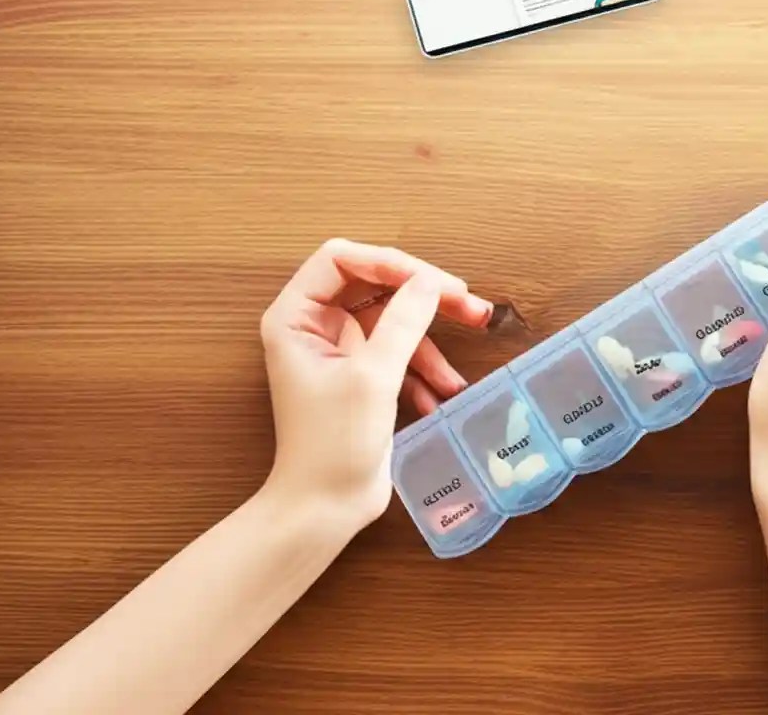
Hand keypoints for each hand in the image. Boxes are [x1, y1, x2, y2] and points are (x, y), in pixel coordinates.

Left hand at [259, 239, 492, 528]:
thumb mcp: (373, 378)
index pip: (343, 260)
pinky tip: (443, 394)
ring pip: (395, 321)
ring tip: (471, 346)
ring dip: (433, 338)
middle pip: (376, 286)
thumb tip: (431, 282)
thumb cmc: (331, 446)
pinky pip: (400, 354)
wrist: (324, 508)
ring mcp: (340, 351)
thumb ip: (403, 323)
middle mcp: (314, 327)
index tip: (435, 283)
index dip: (391, 264)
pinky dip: (425, 370)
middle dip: (424, 295)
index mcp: (296, 317)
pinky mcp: (362, 377)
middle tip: (470, 304)